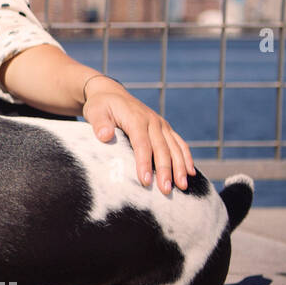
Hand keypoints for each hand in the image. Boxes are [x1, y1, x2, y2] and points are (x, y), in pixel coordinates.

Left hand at [82, 76, 195, 193]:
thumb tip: (105, 136)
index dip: (144, 163)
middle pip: (162, 149)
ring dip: (180, 167)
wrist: (111, 93)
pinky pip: (179, 143)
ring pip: (175, 147)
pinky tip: (190, 173)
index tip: (145, 181)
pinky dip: (186, 157)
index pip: (142, 144)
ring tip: (182, 186)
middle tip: (166, 190)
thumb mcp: (95, 111)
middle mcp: (153, 121)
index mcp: (136, 119)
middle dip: (165, 170)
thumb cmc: (101, 106)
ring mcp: (161, 125)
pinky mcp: (165, 129)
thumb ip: (99, 123)